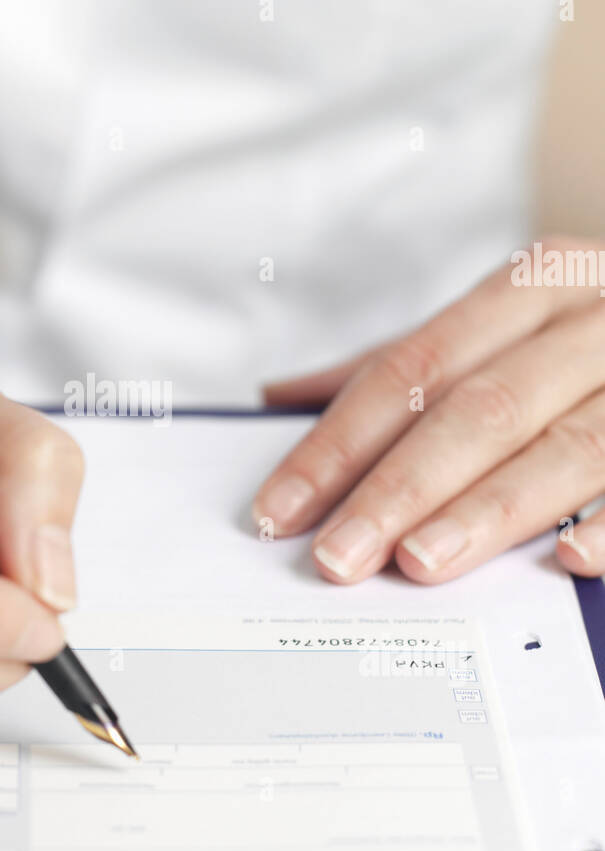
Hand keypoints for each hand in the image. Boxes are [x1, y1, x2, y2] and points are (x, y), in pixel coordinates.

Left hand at [253, 234, 604, 583]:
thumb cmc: (592, 327)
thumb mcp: (505, 321)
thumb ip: (405, 363)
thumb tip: (279, 396)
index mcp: (530, 287)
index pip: (410, 369)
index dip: (338, 442)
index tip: (278, 510)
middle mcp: (594, 316)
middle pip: (480, 408)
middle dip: (401, 488)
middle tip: (338, 558)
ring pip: (566, 444)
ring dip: (491, 510)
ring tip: (420, 564)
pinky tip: (569, 563)